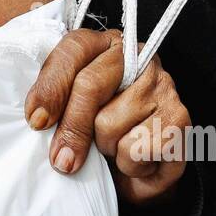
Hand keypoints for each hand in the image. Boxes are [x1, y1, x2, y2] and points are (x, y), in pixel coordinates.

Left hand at [24, 28, 189, 206]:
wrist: (144, 169)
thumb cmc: (102, 134)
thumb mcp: (71, 112)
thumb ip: (56, 103)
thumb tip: (39, 118)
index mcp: (104, 46)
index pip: (75, 48)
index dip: (51, 86)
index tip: (36, 120)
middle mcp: (137, 58)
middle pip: (89, 85)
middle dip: (71, 127)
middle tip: (60, 158)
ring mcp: (162, 86)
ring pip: (109, 123)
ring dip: (105, 148)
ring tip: (114, 148)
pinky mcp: (178, 119)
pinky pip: (135, 148)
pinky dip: (128, 165)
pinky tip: (136, 160)